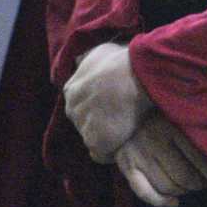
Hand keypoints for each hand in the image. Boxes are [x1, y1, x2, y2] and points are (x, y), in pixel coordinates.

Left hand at [64, 42, 152, 161]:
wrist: (135, 76)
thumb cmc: (122, 61)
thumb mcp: (100, 52)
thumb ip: (89, 61)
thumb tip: (82, 61)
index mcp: (70, 89)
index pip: (80, 103)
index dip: (97, 104)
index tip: (113, 102)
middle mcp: (72, 109)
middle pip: (84, 121)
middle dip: (100, 120)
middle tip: (123, 114)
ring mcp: (83, 128)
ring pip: (93, 138)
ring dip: (107, 135)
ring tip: (127, 127)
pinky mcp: (97, 144)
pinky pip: (102, 155)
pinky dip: (112, 152)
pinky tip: (125, 141)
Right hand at [114, 114, 206, 206]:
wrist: (123, 107)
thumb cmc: (161, 111)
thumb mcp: (180, 113)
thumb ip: (197, 129)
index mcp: (173, 125)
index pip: (199, 159)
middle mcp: (155, 140)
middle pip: (184, 177)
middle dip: (199, 185)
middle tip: (204, 183)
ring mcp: (138, 155)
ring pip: (167, 187)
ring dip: (183, 192)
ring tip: (190, 187)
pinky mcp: (126, 166)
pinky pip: (144, 192)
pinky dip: (160, 202)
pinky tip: (174, 202)